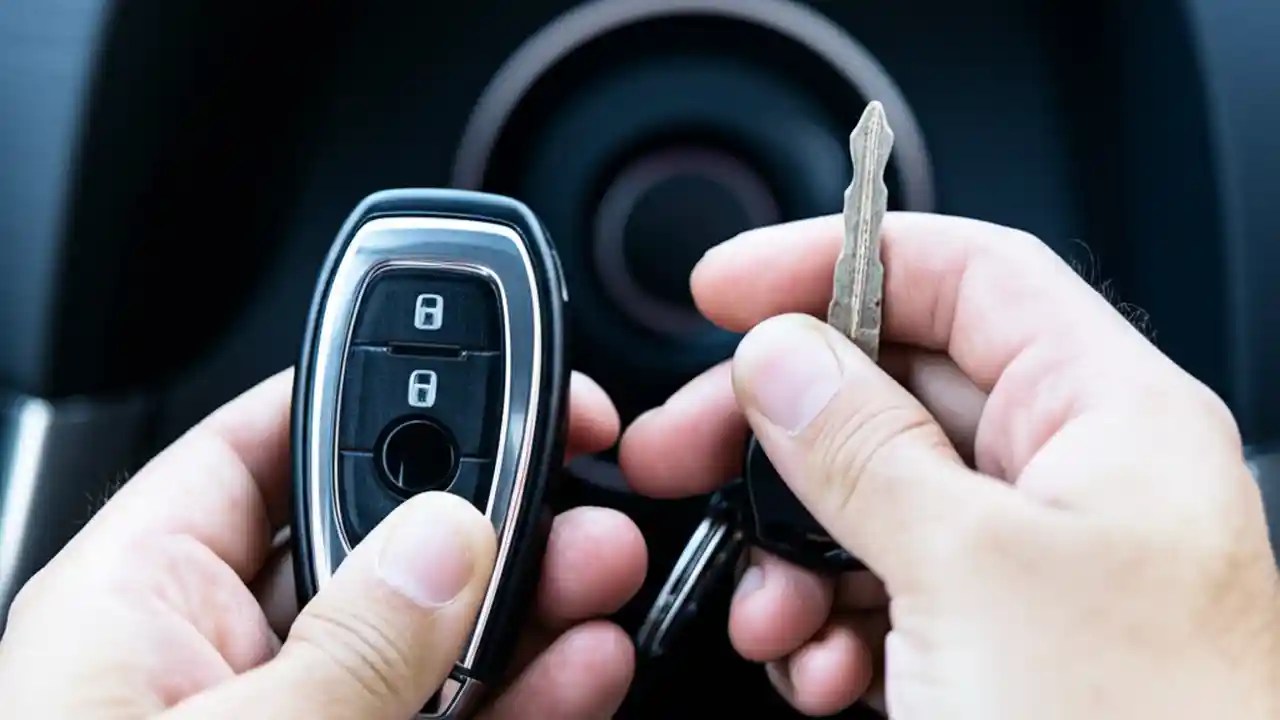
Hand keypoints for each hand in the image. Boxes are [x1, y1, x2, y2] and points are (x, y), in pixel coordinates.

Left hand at [0, 369, 644, 718]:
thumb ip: (342, 651)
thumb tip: (447, 542)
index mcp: (134, 611)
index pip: (250, 449)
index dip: (357, 393)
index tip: (467, 370)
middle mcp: (217, 666)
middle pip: (366, 539)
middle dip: (475, 504)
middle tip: (566, 473)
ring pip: (432, 640)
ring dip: (528, 599)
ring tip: (603, 564)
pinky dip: (530, 697)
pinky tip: (587, 664)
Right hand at [621, 213, 1279, 717]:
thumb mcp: (969, 576)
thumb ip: (861, 448)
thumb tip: (781, 356)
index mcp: (1110, 417)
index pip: (965, 275)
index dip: (836, 262)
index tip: (727, 290)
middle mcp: (1076, 477)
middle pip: (896, 387)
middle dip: (778, 428)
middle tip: (681, 448)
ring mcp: (1035, 563)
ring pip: (874, 498)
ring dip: (792, 549)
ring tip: (769, 610)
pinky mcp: (998, 638)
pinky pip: (884, 585)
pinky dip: (828, 621)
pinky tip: (820, 670)